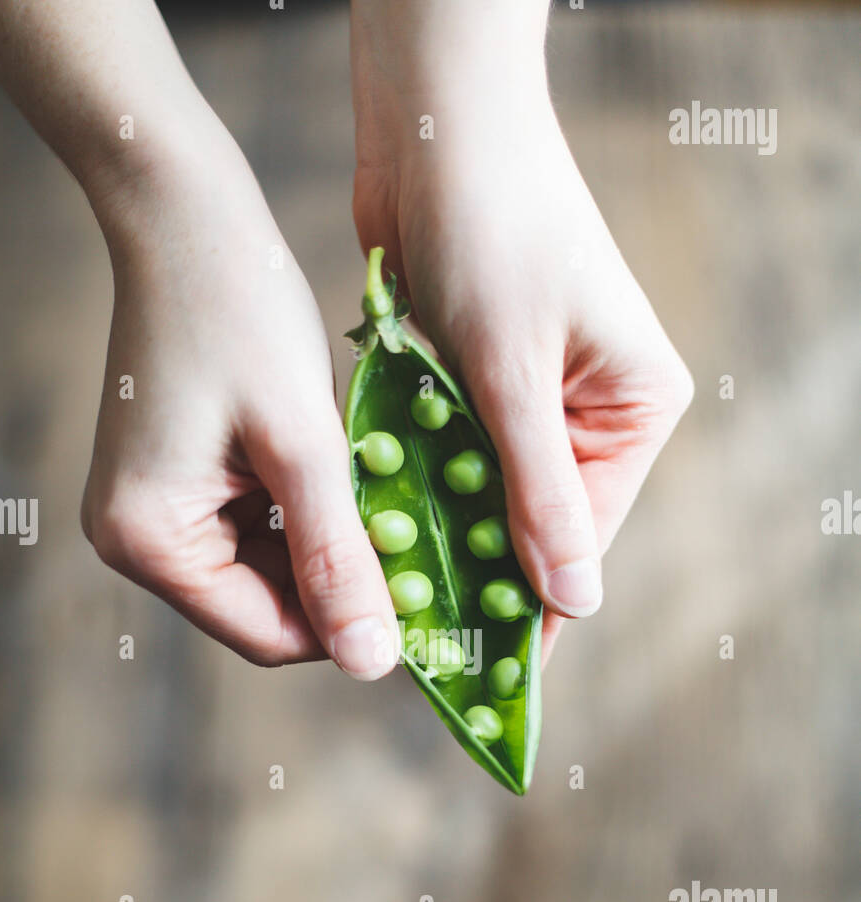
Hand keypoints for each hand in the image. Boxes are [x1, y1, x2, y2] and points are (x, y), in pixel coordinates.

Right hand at [0, 0, 399, 675]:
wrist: (186, 214)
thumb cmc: (238, 311)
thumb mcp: (302, 444)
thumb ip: (336, 558)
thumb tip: (370, 663)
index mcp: (151, 542)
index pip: (269, 635)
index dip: (353, 630)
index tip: (431, 610)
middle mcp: (137, 542)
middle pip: (267, 608)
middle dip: (347, 584)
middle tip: (429, 559)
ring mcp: (156, 512)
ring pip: (271, 570)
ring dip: (336, 547)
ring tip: (400, 514)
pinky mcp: (178, 484)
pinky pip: (258, 527)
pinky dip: (311, 514)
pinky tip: (359, 484)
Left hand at [351, 0, 692, 660]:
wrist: (435, 125)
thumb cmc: (492, 227)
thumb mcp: (513, 372)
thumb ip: (541, 492)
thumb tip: (577, 602)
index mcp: (631, 409)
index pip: (581, 539)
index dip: (530, 608)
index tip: (484, 672)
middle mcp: (587, 412)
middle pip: (529, 527)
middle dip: (474, 574)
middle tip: (418, 641)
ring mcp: (527, 399)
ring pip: (480, 497)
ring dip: (436, 531)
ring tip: (388, 592)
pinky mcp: (472, 384)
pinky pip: (445, 458)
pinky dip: (414, 483)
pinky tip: (375, 522)